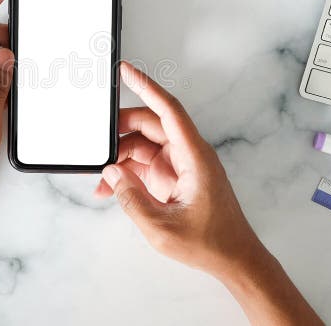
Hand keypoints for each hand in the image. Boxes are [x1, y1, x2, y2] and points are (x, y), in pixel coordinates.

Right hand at [94, 62, 262, 276]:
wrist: (234, 260)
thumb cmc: (212, 242)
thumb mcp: (162, 226)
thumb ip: (132, 198)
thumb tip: (112, 173)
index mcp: (194, 156)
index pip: (168, 110)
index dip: (146, 87)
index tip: (126, 71)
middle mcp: (187, 154)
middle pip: (149, 125)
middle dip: (120, 129)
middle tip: (97, 139)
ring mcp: (179, 165)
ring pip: (142, 145)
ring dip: (119, 157)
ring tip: (101, 176)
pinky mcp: (172, 178)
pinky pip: (143, 165)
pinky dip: (125, 173)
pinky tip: (110, 186)